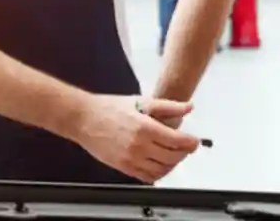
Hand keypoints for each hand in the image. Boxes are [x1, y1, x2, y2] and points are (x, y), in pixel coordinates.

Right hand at [71, 95, 200, 183]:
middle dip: (184, 153)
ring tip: (175, 155)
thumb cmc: (110, 108)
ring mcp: (130, 159)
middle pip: (172, 157)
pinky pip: (147, 177)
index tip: (195, 141)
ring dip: (173, 164)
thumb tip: (188, 107)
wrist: (84, 119)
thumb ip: (168, 106)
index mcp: (145, 127)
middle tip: (188, 147)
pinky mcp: (123, 167)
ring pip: (161, 170)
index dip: (191, 143)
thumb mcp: (141, 101)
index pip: (177, 141)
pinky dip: (159, 173)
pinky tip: (161, 164)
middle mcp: (139, 145)